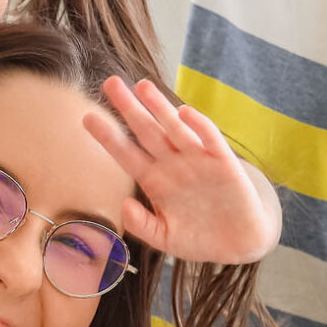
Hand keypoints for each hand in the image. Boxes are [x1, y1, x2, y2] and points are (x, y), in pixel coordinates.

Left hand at [83, 76, 279, 262]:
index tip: (87, 118)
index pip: (126, 153)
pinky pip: (210, 139)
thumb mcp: (165, 238)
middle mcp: (173, 164)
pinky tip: (184, 113)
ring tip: (143, 86)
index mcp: (154, 180)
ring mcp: (198, 160)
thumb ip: (143, 225)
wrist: (239, 244)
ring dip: (160, 107)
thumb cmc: (198, 238)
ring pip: (174, 128)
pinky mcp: (224, 163)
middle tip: (110, 82)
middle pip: (146, 131)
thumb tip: (123, 206)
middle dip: (129, 107)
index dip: (108, 136)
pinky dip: (199, 126)